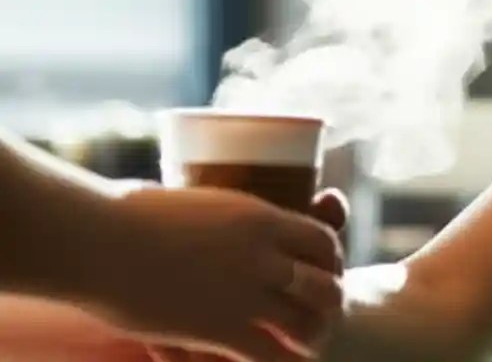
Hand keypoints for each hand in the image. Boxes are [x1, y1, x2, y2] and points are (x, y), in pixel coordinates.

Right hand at [92, 186, 343, 361]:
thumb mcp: (194, 205)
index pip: (323, 240)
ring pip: (307, 324)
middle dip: (330, 303)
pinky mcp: (222, 328)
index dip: (330, 261)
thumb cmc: (129, 213)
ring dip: (311, 337)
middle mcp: (264, 254)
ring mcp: (246, 292)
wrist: (100, 240)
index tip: (321, 271)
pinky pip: (271, 354)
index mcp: (261, 218)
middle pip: (326, 285)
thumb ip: (214, 215)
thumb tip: (203, 211)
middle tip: (320, 315)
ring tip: (307, 345)